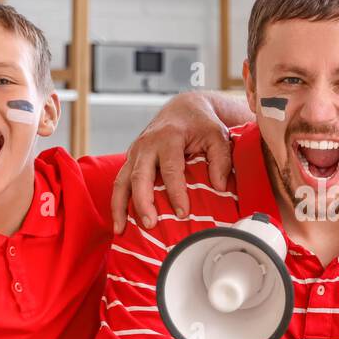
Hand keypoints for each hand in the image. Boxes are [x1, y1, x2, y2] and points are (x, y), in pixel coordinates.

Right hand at [111, 92, 234, 234]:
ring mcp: (135, 152)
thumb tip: (219, 186)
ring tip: (121, 229)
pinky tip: (120, 222)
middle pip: (139, 176)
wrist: (183, 109)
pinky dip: (117, 202)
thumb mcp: (218, 135)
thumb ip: (221, 159)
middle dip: (142, 202)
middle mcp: (147, 145)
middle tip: (150, 224)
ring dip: (119, 206)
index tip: (183, 213)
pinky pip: (119, 183)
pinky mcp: (130, 160)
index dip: (176, 193)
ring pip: (121, 181)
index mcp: (168, 137)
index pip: (171, 169)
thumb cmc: (201, 124)